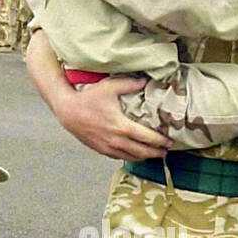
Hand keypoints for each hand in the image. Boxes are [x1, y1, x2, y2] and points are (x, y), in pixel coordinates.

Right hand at [55, 75, 170, 159]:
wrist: (68, 111)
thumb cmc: (88, 98)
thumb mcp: (110, 86)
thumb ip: (130, 84)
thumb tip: (146, 80)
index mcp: (122, 126)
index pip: (148, 138)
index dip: (161, 141)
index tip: (170, 141)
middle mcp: (117, 140)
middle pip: (143, 152)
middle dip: (157, 152)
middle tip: (166, 151)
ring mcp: (109, 148)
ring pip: (132, 157)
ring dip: (145, 157)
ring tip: (154, 154)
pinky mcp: (102, 150)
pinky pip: (120, 157)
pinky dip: (131, 156)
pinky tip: (136, 154)